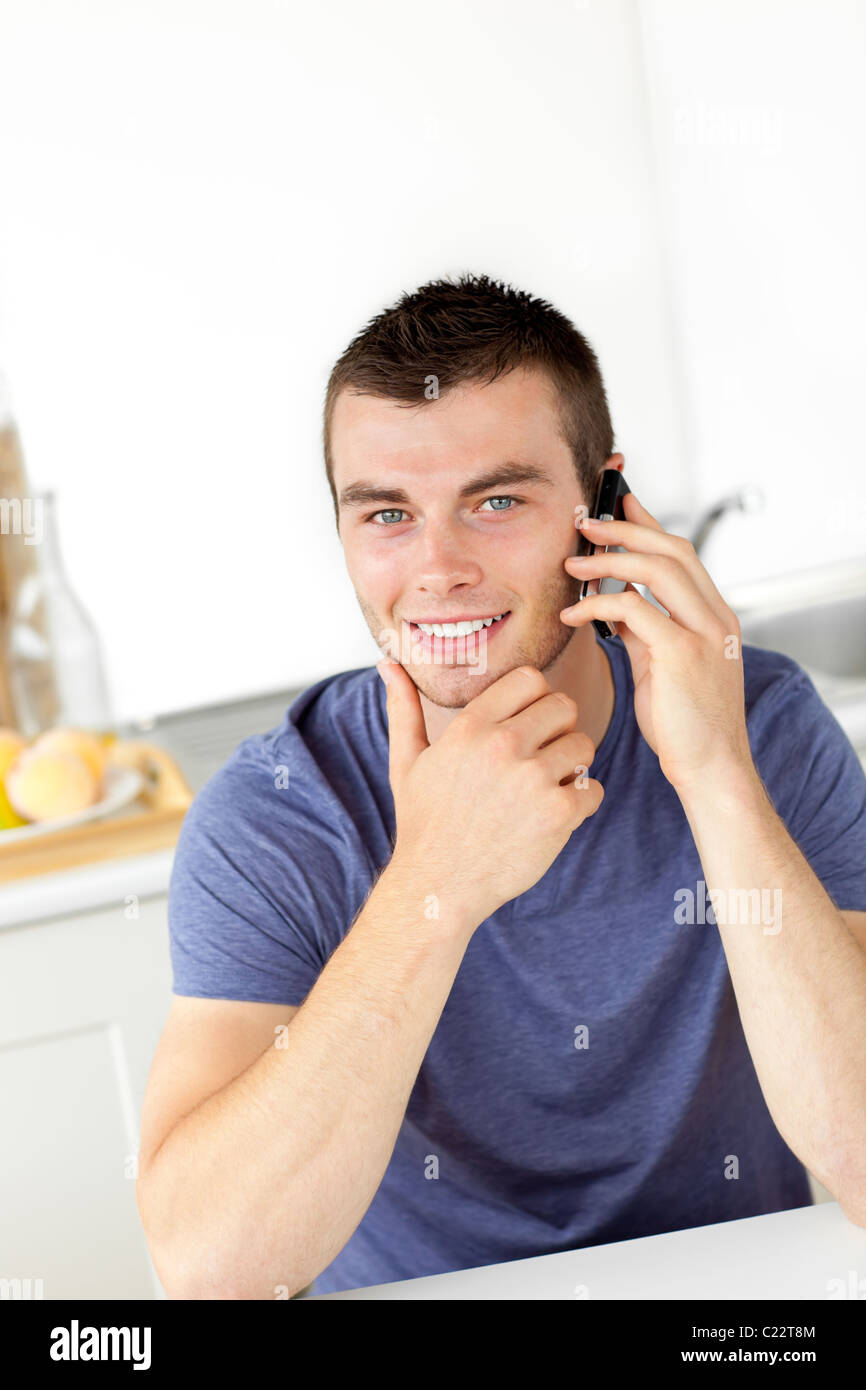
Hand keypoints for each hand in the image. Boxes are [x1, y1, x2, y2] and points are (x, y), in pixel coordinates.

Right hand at [376, 660, 603, 925]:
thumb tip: (387, 662)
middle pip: (564, 706)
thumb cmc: (424, 822)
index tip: (526, 725)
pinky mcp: (559, 813)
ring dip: (572, 766)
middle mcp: (503, 745)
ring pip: (584, 744)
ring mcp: (534, 779)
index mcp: (471, 726)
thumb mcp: (407, 761)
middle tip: (541, 757)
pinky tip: (553, 816)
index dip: (534, 700)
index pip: (530, 679)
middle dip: (558, 729)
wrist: (438, 885)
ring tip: (546, 788)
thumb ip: (404, 708)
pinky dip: (582, 803)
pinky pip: (595, 789)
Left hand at [560, 490, 753, 794]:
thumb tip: (617, 605)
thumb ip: (645, 632)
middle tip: (585, 523)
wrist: (710, 770)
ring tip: (571, 563)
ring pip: (657, 570)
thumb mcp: (661, 668)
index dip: (649, 524)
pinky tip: (572, 615)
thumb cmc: (685, 726)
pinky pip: (635, 610)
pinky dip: (598, 604)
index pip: (683, 555)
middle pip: (672, 550)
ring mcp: (704, 634)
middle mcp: (716, 619)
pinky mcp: (682, 654)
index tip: (619, 503)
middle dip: (625, 529)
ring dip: (608, 559)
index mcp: (715, 618)